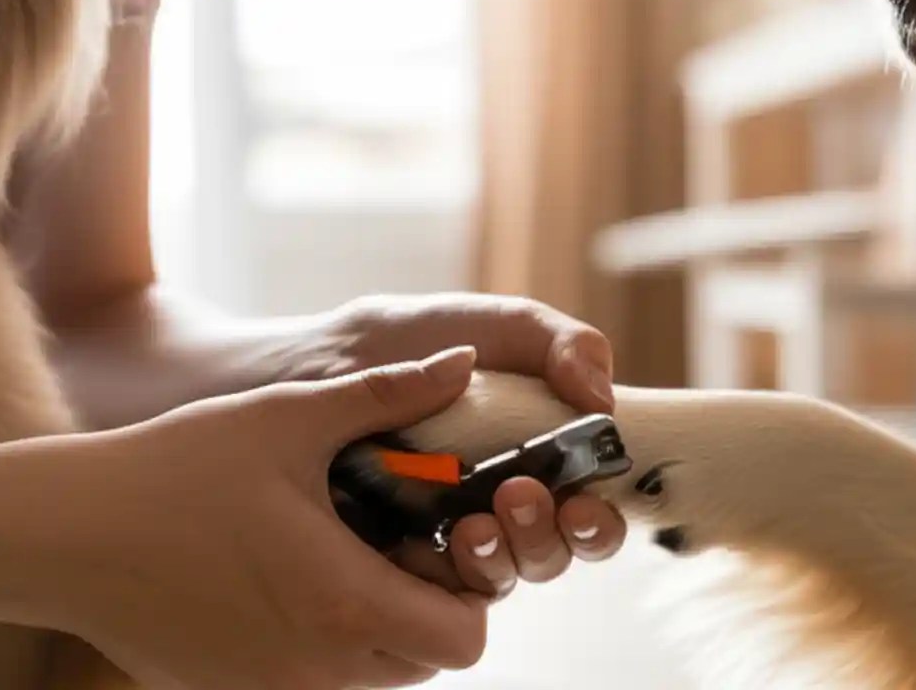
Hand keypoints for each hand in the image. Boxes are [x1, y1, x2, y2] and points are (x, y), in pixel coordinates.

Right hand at [0, 348, 486, 688]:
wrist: (65, 533)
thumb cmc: (178, 469)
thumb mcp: (289, 417)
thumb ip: (390, 394)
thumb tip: (466, 360)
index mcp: (346, 602)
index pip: (466, 639)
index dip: (470, 592)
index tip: (437, 541)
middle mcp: (319, 668)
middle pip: (427, 660)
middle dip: (428, 607)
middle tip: (392, 543)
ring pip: (373, 676)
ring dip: (378, 627)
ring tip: (339, 555)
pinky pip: (313, 684)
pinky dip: (322, 645)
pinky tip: (285, 582)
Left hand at [285, 293, 626, 595]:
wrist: (311, 367)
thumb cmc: (408, 340)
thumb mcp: (495, 325)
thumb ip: (561, 343)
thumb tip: (604, 400)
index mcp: (542, 455)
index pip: (593, 509)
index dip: (599, 520)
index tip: (582, 503)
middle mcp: (506, 503)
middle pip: (559, 552)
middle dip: (554, 538)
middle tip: (521, 498)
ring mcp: (456, 535)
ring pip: (509, 575)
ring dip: (508, 555)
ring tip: (477, 524)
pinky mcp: (407, 559)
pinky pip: (447, 591)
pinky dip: (456, 572)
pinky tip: (443, 541)